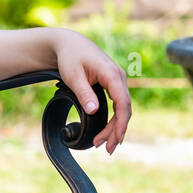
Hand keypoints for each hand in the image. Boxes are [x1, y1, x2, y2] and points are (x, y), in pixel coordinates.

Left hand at [50, 29, 131, 153]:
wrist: (68, 43)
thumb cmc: (70, 57)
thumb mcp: (73, 76)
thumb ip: (84, 93)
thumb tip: (94, 111)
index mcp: (112, 74)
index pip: (123, 103)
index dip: (121, 123)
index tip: (115, 139)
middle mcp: (119, 77)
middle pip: (124, 109)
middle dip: (117, 130)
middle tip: (107, 149)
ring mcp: (117, 80)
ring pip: (122, 108)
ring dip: (115, 126)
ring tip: (104, 144)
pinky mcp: (112, 83)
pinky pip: (118, 103)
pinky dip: (114, 118)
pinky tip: (108, 130)